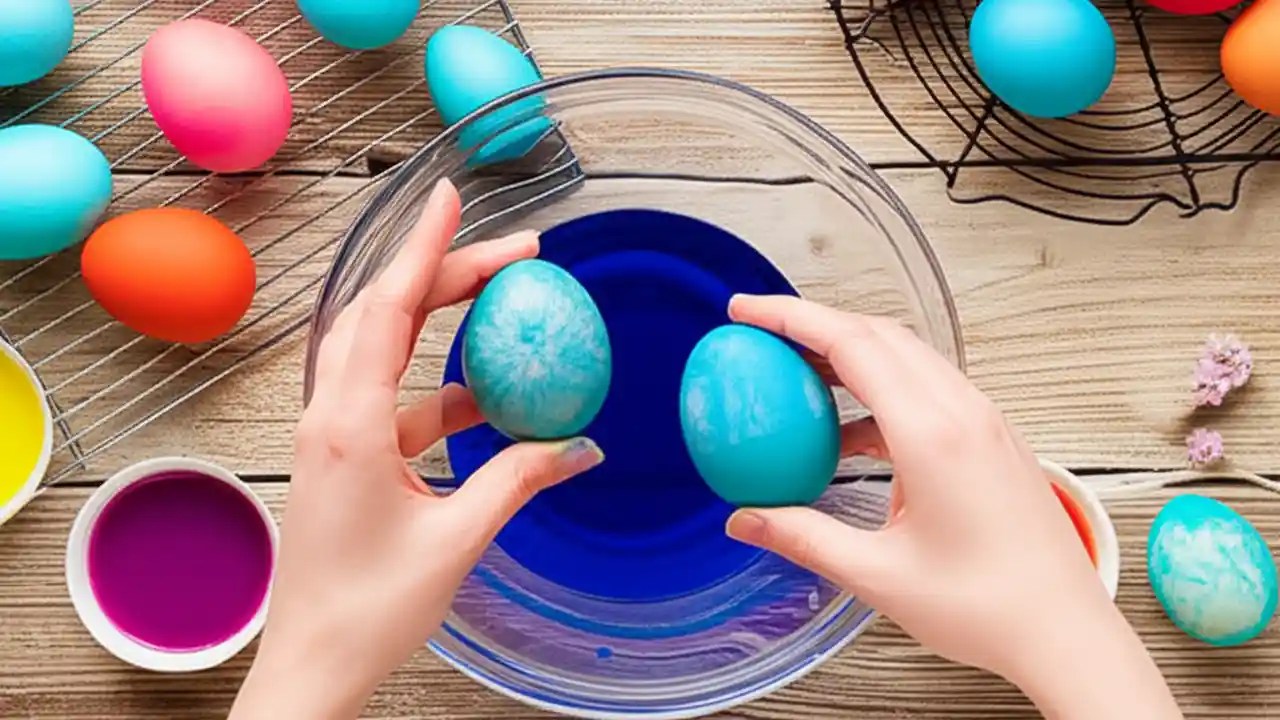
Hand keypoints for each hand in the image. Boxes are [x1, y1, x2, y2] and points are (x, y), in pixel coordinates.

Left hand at [230, 180, 602, 719]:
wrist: (313, 665)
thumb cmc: (368, 610)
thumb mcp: (458, 538)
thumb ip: (519, 481)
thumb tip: (579, 447)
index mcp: (348, 424)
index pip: (387, 308)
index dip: (424, 246)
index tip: (450, 196)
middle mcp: (330, 416)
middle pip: (387, 314)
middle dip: (448, 271)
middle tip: (515, 251)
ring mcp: (333, 436)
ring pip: (387, 351)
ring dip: (441, 321)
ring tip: (504, 300)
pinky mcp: (345, 459)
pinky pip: (395, 402)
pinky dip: (441, 389)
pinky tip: (487, 396)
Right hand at [724, 295, 1180, 719]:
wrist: (1066, 631)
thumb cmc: (985, 607)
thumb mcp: (878, 575)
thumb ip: (803, 538)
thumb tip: (744, 518)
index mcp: (933, 434)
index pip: (852, 344)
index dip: (791, 318)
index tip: (745, 311)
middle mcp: (963, 412)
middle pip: (879, 334)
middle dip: (814, 323)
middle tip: (760, 334)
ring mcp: (984, 421)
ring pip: (907, 357)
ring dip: (849, 353)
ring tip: (797, 377)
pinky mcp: (992, 439)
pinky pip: (928, 389)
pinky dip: (880, 390)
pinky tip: (849, 435)